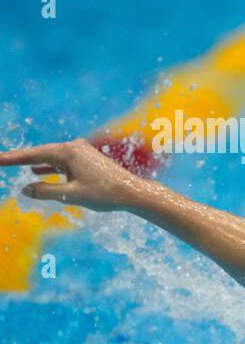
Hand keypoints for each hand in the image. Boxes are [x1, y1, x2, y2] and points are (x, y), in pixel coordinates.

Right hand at [0, 139, 143, 211]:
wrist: (132, 192)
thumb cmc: (105, 194)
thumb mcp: (71, 195)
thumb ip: (46, 191)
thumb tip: (25, 189)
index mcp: (68, 152)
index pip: (33, 155)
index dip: (12, 158)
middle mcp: (74, 148)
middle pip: (40, 153)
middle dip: (19, 158)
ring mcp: (81, 152)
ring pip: (51, 157)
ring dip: (33, 162)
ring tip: (12, 164)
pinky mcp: (87, 160)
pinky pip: (61, 162)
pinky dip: (49, 166)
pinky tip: (37, 170)